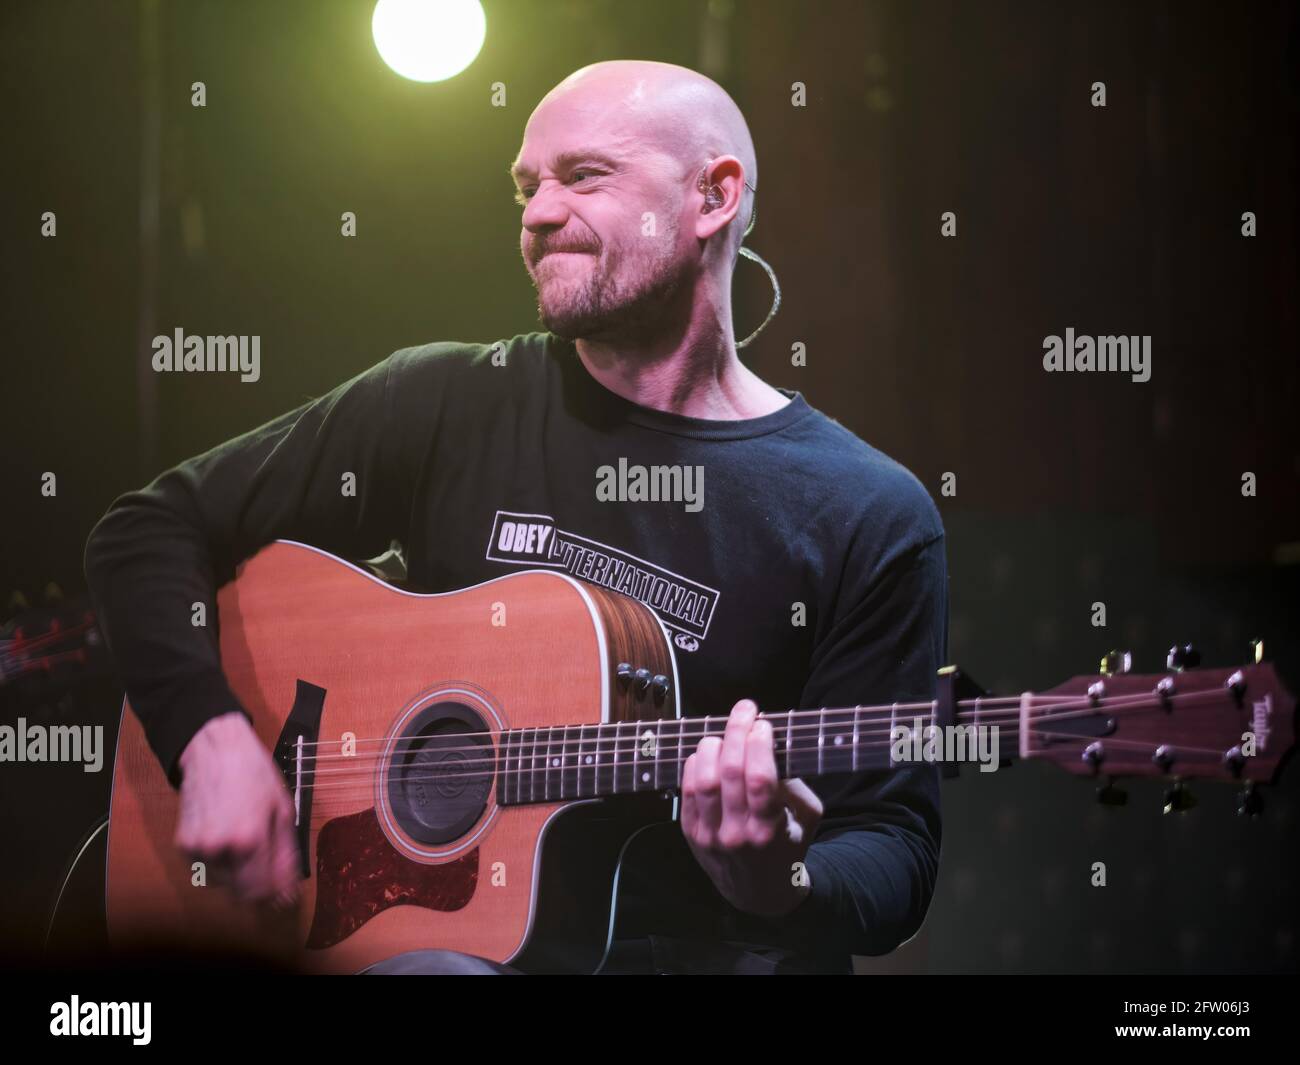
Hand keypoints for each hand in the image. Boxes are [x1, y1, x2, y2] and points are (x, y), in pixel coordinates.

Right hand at [175, 711, 299, 907]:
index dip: (276, 896)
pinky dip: (220, 863)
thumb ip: (285, 854)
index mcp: (249, 839)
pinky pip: (206, 870)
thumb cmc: (254, 774)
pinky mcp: (183, 846)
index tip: (285, 895)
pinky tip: (228, 838)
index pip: (262, 891)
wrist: (215, 751)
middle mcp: (220, 848)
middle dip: (259, 887)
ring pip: (224, 884)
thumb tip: (288, 889)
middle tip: (270, 867)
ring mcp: (198, 849)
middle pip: (242, 893)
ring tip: (247, 841)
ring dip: (239, 875)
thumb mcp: (283, 809)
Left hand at [681, 699, 823, 916]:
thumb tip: (770, 744)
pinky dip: (695, 763)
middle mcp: (737, 834)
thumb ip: (794, 784)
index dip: (759, 745)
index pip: (759, 781)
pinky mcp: (690, 832)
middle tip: (745, 710)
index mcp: (770, 831)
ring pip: (703, 779)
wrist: (759, 891)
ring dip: (712, 746)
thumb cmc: (789, 844)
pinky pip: (686, 789)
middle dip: (737, 732)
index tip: (764, 723)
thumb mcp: (807, 817)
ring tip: (724, 733)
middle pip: (730, 772)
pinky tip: (708, 752)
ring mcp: (710, 834)